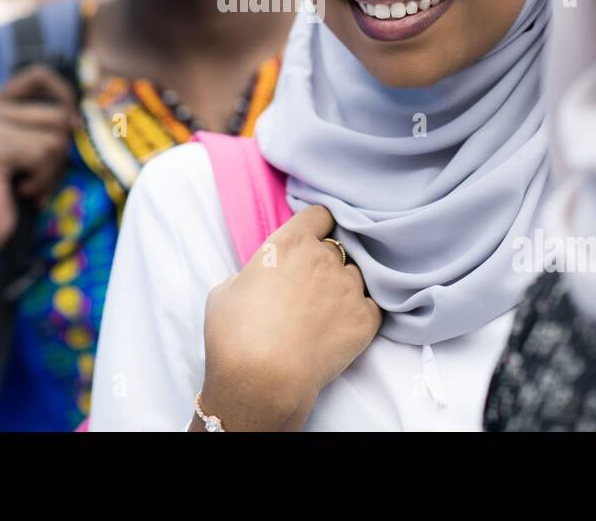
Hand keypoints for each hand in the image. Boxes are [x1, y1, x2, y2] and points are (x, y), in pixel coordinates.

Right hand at [0, 64, 80, 260]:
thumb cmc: (12, 192)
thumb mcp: (34, 152)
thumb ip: (51, 127)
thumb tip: (82, 114)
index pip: (40, 74)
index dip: (65, 93)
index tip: (73, 121)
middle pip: (60, 117)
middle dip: (61, 154)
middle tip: (39, 176)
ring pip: (55, 141)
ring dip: (51, 173)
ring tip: (29, 187)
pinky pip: (42, 158)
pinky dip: (42, 182)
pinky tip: (21, 192)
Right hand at [196, 205, 380, 430]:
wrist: (261, 381)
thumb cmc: (234, 335)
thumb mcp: (226, 289)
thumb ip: (252, 273)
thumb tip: (261, 279)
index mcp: (289, 243)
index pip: (319, 215)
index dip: (316, 226)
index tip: (312, 238)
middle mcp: (324, 258)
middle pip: (336, 247)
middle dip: (326, 262)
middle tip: (310, 287)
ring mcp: (348, 288)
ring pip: (355, 277)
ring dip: (343, 288)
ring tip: (324, 314)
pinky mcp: (365, 319)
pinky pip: (369, 307)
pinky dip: (358, 315)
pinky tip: (338, 330)